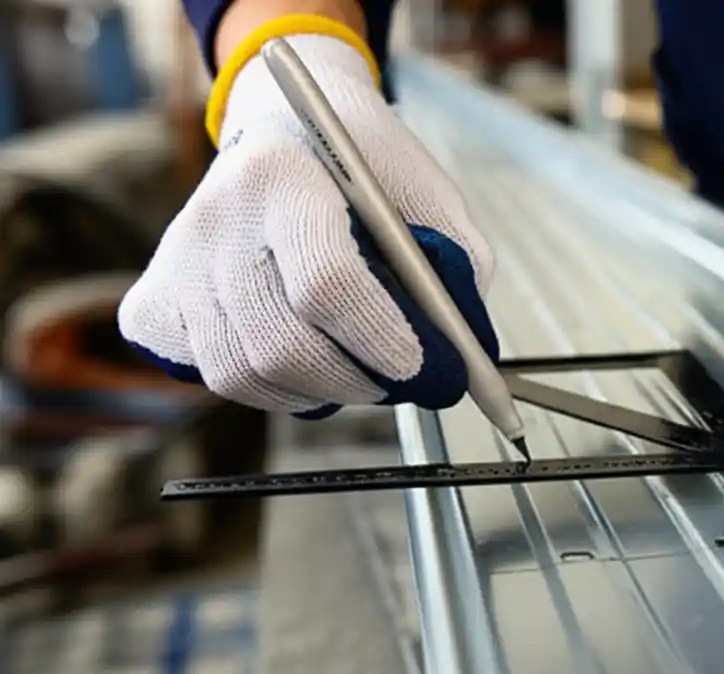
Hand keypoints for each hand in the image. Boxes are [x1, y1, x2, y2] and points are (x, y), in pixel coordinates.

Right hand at [119, 34, 496, 417]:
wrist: (289, 126)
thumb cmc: (362, 166)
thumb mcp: (427, 191)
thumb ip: (457, 262)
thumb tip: (465, 348)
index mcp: (282, 176)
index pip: (325, 282)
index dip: (381, 338)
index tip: (424, 367)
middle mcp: (215, 218)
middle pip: (279, 344)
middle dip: (355, 381)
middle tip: (396, 383)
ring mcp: (176, 263)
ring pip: (242, 374)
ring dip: (314, 393)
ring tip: (355, 374)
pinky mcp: (153, 301)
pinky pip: (206, 376)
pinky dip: (264, 389)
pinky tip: (296, 364)